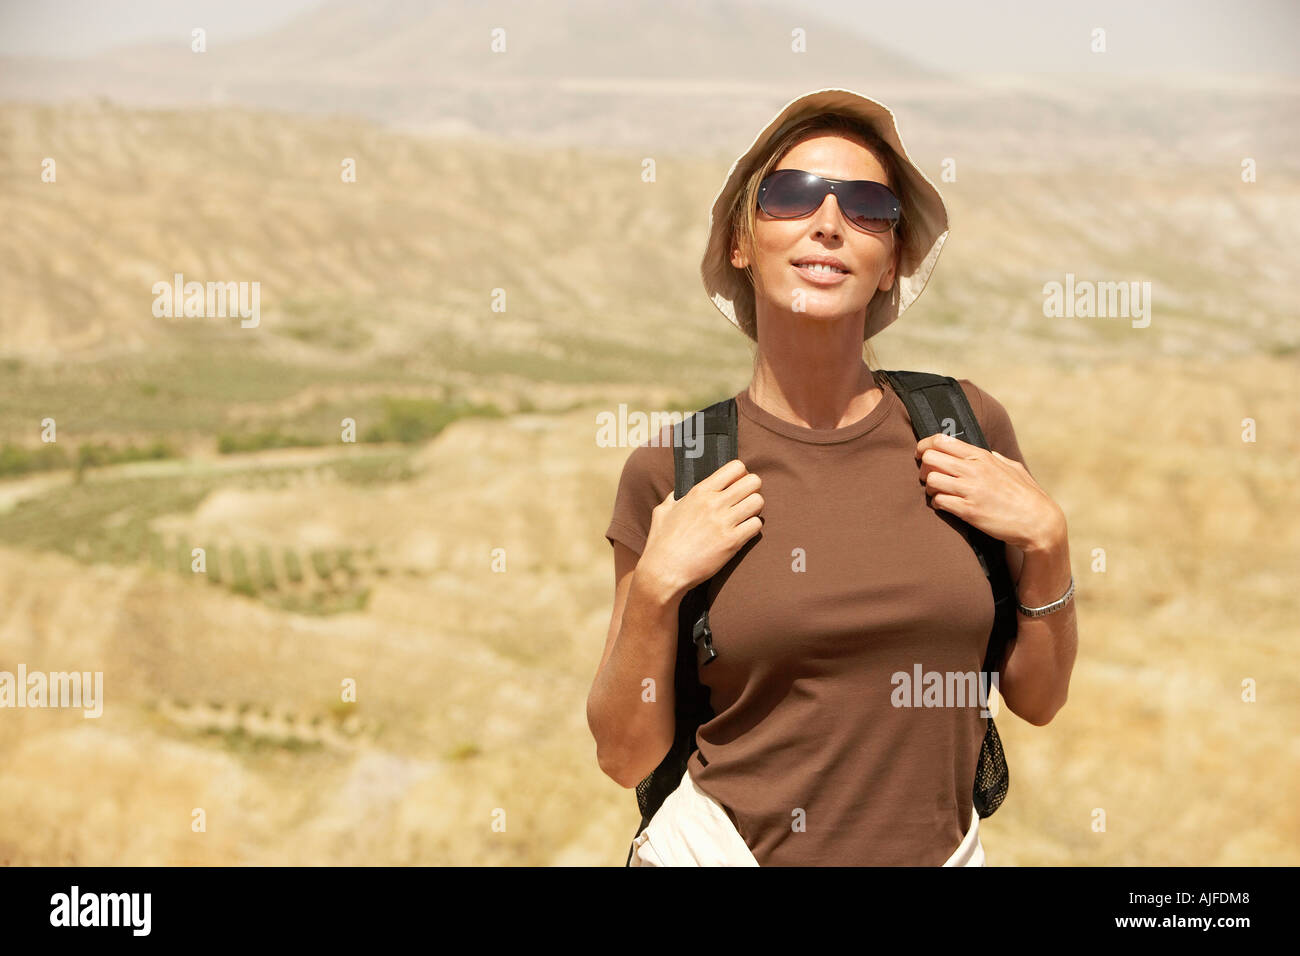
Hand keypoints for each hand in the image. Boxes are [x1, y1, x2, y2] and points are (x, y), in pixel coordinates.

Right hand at [638, 459, 763, 599]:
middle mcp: (714, 503)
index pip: (735, 467)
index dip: (741, 474)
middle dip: (752, 489)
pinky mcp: (732, 542)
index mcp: (699, 491)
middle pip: (753, 481)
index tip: (736, 484)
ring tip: (745, 516)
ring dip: (754, 508)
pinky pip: (756, 525)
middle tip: (745, 500)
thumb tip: (681, 493)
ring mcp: (724, 522)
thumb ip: (675, 497)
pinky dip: (753, 528)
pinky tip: (743, 532)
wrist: (663, 572)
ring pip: (758, 501)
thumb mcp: (662, 511)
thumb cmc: (661, 543)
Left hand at [915, 433, 1062, 551]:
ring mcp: (971, 490)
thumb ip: (995, 458)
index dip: (925, 446)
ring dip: (929, 487)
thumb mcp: (1013, 467)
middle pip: (929, 457)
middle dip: (923, 467)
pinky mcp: (968, 511)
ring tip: (938, 492)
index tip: (923, 454)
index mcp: (983, 456)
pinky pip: (939, 501)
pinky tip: (946, 506)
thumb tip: (985, 453)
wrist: (1039, 522)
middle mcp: (974, 469)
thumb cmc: (1027, 495)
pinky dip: (937, 504)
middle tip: (928, 476)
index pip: (942, 440)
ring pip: (930, 479)